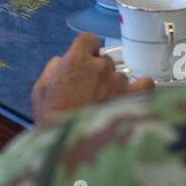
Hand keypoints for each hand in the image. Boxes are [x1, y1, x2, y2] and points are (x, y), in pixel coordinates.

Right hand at [30, 33, 152, 126]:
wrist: (70, 146)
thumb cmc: (52, 119)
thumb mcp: (40, 90)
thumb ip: (53, 69)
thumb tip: (62, 62)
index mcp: (77, 60)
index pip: (88, 39)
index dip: (86, 49)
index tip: (84, 60)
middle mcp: (100, 67)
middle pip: (105, 61)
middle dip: (98, 72)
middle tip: (90, 91)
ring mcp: (118, 83)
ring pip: (120, 76)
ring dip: (114, 86)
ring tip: (105, 105)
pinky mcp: (133, 99)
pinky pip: (145, 84)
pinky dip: (140, 89)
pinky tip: (132, 97)